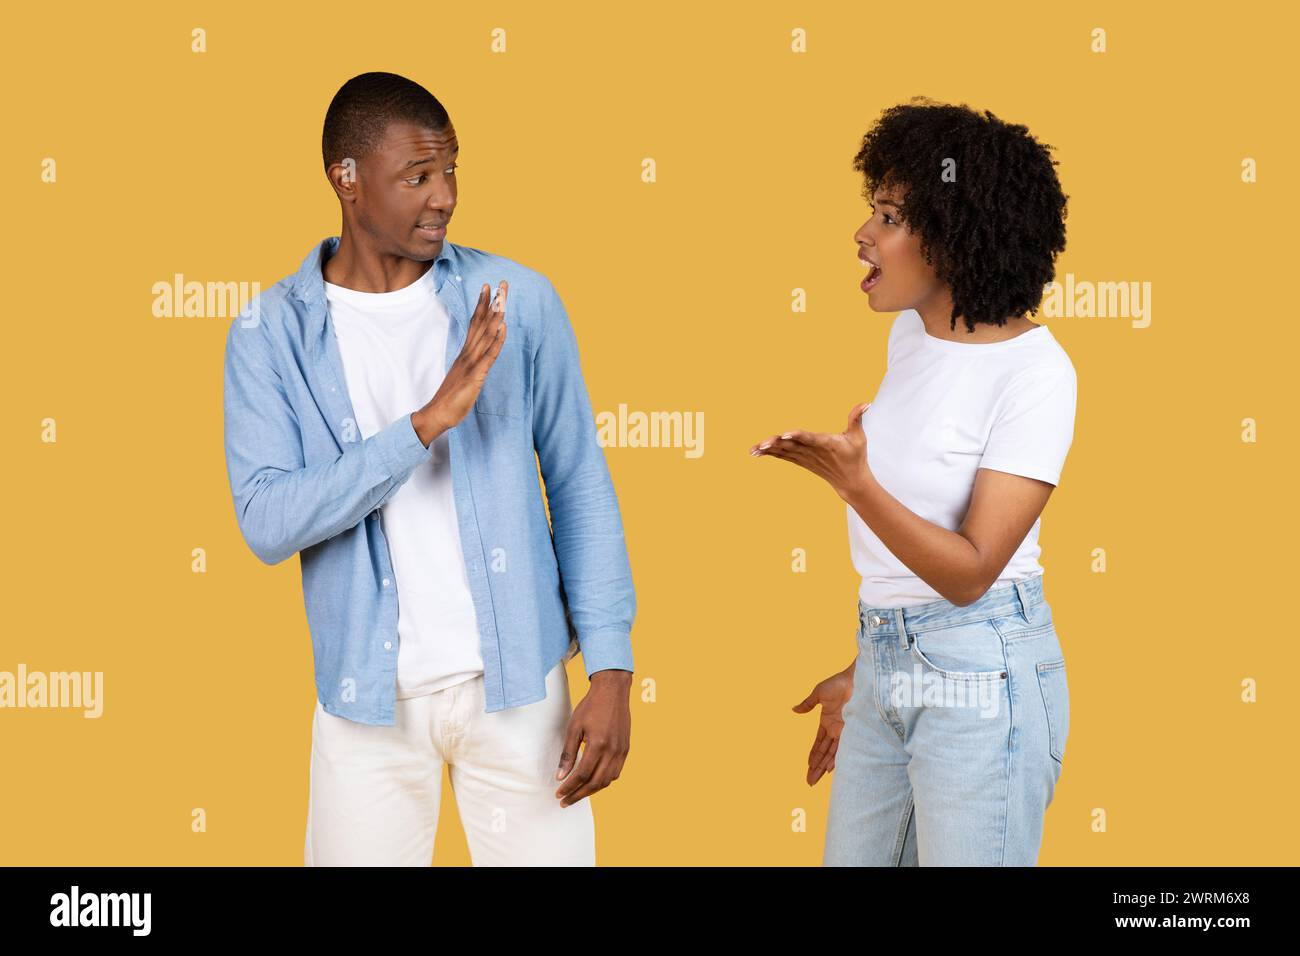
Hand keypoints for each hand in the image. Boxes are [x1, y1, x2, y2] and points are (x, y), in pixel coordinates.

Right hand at [415, 281, 508, 442]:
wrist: (436, 414)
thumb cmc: (450, 398)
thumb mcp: (464, 375)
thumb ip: (471, 363)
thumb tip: (479, 353)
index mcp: (466, 353)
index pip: (475, 323)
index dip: (483, 305)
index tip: (489, 287)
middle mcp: (468, 353)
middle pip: (481, 322)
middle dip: (492, 302)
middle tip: (501, 283)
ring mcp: (471, 363)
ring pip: (486, 334)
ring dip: (496, 315)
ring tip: (503, 297)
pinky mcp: (475, 375)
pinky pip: (488, 355)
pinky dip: (496, 340)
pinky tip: (503, 327)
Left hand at [555, 669, 631, 807]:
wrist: (613, 692)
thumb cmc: (591, 706)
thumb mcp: (574, 727)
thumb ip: (568, 753)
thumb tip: (560, 776)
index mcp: (598, 744)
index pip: (582, 774)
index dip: (569, 787)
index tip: (559, 794)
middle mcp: (612, 751)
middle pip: (595, 783)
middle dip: (578, 795)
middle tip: (565, 801)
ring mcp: (621, 751)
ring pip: (607, 781)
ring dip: (591, 791)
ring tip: (577, 794)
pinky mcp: (625, 749)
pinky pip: (616, 772)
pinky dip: (603, 781)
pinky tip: (593, 782)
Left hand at [750, 402, 872, 502]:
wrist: (850, 481)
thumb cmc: (855, 457)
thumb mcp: (859, 438)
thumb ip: (857, 418)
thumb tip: (865, 403)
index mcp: (826, 444)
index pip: (810, 439)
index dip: (797, 436)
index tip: (785, 434)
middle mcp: (813, 452)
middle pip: (792, 446)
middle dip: (776, 444)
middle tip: (762, 443)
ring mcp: (805, 458)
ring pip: (785, 452)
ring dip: (769, 450)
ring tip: (753, 449)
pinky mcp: (801, 461)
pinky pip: (783, 457)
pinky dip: (770, 453)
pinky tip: (756, 452)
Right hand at [791, 661, 856, 785]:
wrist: (857, 680)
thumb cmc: (838, 683)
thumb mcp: (819, 693)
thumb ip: (807, 703)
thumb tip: (793, 710)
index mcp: (827, 721)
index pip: (818, 744)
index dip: (813, 755)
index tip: (807, 767)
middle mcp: (835, 730)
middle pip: (823, 753)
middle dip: (816, 767)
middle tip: (809, 781)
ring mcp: (845, 731)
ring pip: (832, 754)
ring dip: (824, 767)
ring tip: (816, 780)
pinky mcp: (853, 730)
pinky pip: (843, 748)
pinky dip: (836, 759)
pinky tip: (831, 770)